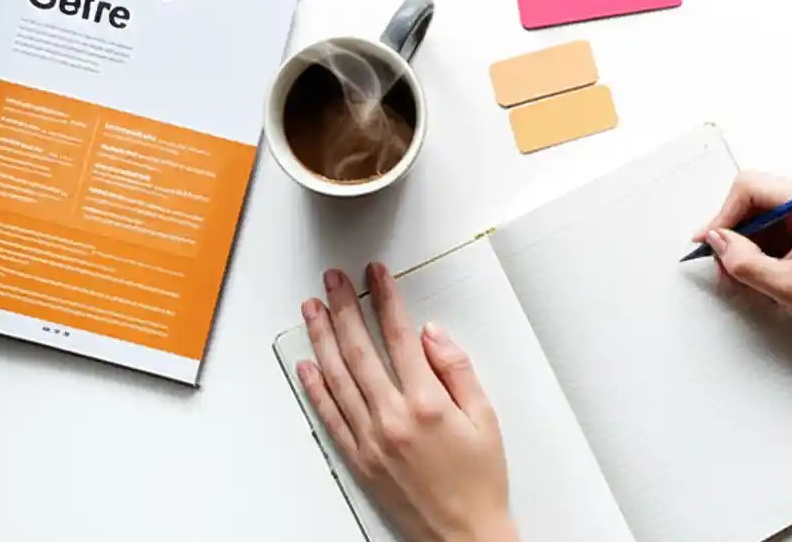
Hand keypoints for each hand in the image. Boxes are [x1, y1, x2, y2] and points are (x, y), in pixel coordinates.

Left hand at [297, 264, 516, 541]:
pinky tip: (306, 364)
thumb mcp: (485, 417)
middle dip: (344, 308)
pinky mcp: (358, 459)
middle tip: (333, 281)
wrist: (464, 536)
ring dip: (322, 338)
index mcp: (427, 404)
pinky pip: (329, 416)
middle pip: (360, 350)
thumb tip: (431, 334)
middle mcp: (392, 418)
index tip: (376, 275)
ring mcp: (370, 439)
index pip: (399, 337)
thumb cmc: (480, 481)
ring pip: (338, 377)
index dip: (385, 299)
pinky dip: (315, 387)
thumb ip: (457, 370)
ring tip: (312, 309)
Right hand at [694, 172, 791, 353]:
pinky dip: (754, 248)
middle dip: (733, 230)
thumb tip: (715, 239)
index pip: (754, 187)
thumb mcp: (784, 286)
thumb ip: (744, 260)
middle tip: (721, 262)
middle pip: (753, 197)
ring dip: (741, 243)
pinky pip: (768, 227)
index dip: (725, 213)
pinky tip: (754, 273)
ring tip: (738, 275)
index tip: (710, 240)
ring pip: (756, 213)